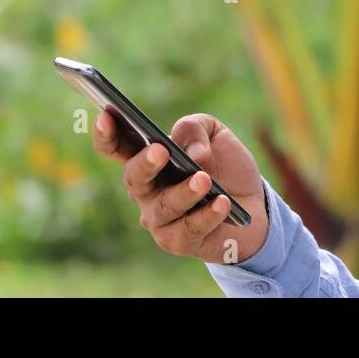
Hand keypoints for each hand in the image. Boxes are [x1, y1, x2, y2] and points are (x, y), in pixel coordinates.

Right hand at [92, 110, 269, 264]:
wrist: (253, 202)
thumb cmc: (225, 165)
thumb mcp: (215, 134)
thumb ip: (196, 129)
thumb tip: (192, 152)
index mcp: (147, 159)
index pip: (117, 147)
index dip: (106, 134)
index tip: (105, 116)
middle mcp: (146, 190)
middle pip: (134, 178)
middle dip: (145, 164)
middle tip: (160, 151)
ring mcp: (158, 218)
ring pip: (165, 206)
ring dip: (185, 191)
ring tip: (204, 179)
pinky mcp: (178, 241)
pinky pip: (189, 229)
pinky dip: (207, 215)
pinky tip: (222, 203)